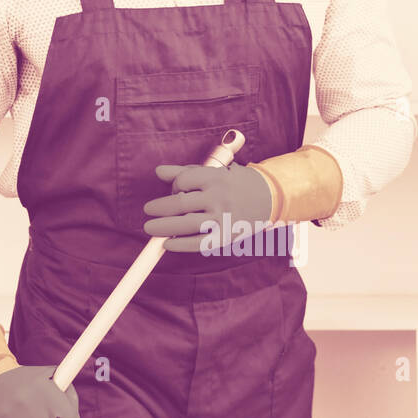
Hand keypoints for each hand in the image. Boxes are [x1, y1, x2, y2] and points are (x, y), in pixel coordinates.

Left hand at [142, 163, 273, 252]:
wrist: (270, 197)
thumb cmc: (235, 183)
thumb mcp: (214, 172)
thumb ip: (185, 172)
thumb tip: (158, 171)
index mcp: (215, 177)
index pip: (183, 182)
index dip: (173, 187)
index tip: (173, 192)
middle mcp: (219, 197)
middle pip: (180, 204)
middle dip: (159, 208)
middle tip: (147, 212)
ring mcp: (223, 218)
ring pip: (186, 224)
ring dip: (163, 228)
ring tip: (150, 227)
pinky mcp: (227, 236)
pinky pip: (199, 243)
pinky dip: (181, 245)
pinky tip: (168, 244)